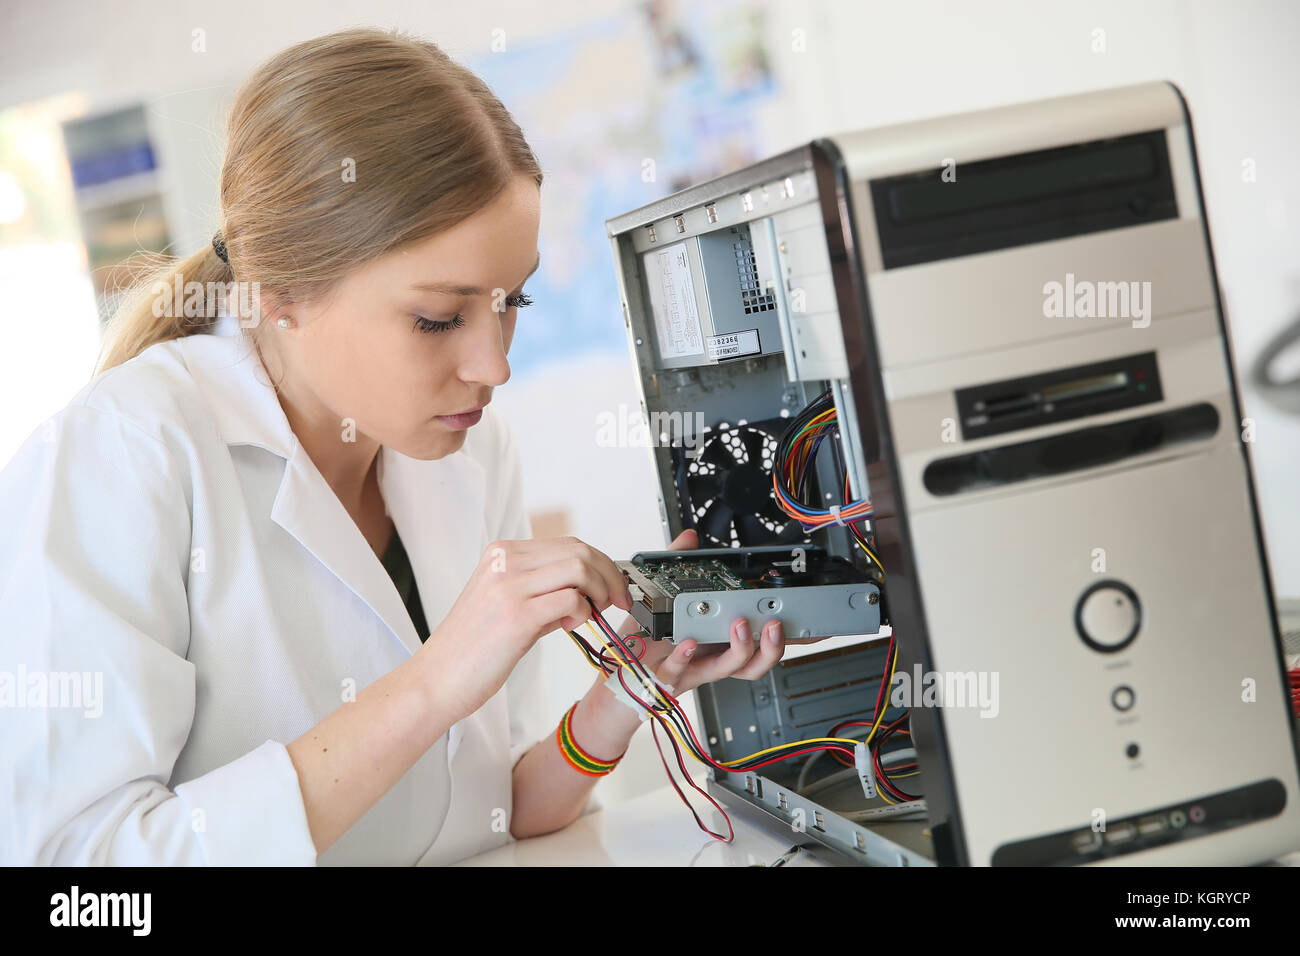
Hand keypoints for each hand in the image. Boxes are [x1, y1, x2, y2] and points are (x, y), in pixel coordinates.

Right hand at [421, 536, 633, 720]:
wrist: (436, 679)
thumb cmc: (470, 649)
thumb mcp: (506, 606)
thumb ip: (543, 593)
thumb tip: (589, 592)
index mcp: (501, 554)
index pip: (568, 544)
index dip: (600, 563)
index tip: (613, 586)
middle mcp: (505, 562)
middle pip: (579, 550)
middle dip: (610, 575)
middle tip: (618, 600)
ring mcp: (509, 585)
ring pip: (579, 568)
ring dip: (601, 591)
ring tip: (594, 614)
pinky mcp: (516, 615)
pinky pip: (570, 599)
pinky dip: (583, 611)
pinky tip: (572, 627)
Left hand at [625, 529, 825, 695]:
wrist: (619, 680)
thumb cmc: (643, 645)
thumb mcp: (662, 598)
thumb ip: (678, 566)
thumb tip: (690, 538)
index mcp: (719, 639)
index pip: (764, 639)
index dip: (793, 635)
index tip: (818, 626)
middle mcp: (713, 656)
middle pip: (759, 660)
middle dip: (774, 644)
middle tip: (775, 625)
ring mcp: (694, 668)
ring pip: (731, 668)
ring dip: (742, 649)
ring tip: (741, 628)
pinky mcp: (669, 676)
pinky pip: (681, 670)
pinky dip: (684, 657)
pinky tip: (686, 643)